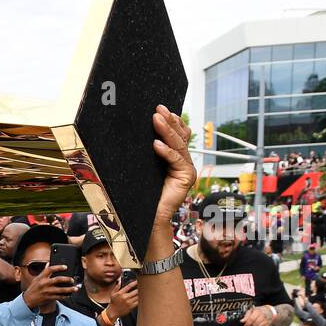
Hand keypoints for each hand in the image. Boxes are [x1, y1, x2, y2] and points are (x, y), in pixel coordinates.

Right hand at [22, 265, 77, 309]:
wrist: (28, 300)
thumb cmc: (33, 288)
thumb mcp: (36, 278)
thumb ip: (43, 271)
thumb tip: (48, 263)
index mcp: (41, 277)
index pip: (50, 269)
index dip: (59, 267)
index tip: (65, 267)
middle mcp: (44, 283)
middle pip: (58, 279)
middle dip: (67, 279)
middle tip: (72, 280)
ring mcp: (47, 291)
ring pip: (61, 290)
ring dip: (69, 289)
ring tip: (75, 288)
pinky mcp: (49, 298)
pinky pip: (59, 297)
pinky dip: (65, 296)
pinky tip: (70, 295)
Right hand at [107, 280, 139, 318]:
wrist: (113, 312)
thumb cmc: (113, 303)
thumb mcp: (112, 294)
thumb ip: (116, 287)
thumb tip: (120, 281)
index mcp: (120, 293)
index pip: (129, 286)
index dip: (134, 282)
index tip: (137, 281)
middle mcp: (125, 297)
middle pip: (136, 291)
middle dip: (139, 288)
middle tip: (142, 286)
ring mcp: (129, 302)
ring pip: (138, 296)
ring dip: (140, 293)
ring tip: (142, 291)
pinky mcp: (131, 307)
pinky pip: (138, 301)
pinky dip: (140, 299)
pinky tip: (140, 297)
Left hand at [151, 105, 195, 226]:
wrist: (148, 217)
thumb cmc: (143, 193)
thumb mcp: (144, 168)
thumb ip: (147, 153)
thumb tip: (140, 135)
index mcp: (174, 158)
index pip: (176, 134)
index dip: (171, 121)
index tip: (160, 108)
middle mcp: (183, 161)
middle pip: (179, 136)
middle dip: (169, 121)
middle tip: (158, 108)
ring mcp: (186, 169)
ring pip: (179, 145)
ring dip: (167, 131)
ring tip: (157, 120)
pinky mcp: (186, 178)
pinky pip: (177, 161)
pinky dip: (167, 152)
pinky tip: (157, 144)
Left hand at [240, 305, 275, 325]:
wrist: (269, 311)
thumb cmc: (259, 311)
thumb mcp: (251, 311)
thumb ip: (246, 316)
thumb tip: (242, 321)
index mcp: (258, 311)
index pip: (251, 319)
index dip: (247, 324)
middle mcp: (263, 315)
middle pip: (255, 324)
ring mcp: (267, 320)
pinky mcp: (269, 324)